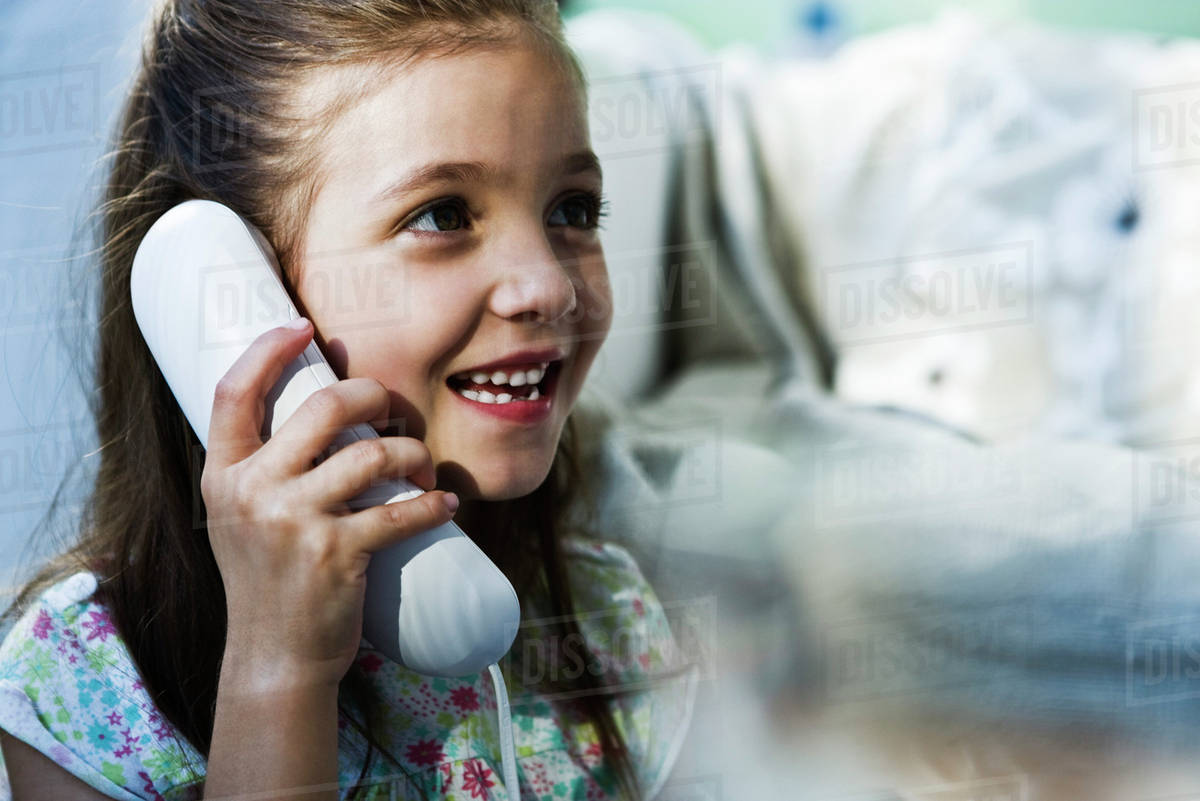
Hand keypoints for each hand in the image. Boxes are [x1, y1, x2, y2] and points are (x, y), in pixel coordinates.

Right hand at [199, 319, 457, 689]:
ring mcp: (294, 521)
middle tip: (391, 408)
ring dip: (411, 454)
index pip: (234, 392)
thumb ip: (268, 462)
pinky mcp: (337, 553)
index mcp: (224, 475)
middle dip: (371, 395)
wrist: (274, 657)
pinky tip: (443, 504)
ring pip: (372, 455)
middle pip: (323, 408)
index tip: (304, 329)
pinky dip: (431, 504)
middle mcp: (253, 491)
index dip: (268, 351)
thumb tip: (323, 392)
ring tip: (421, 468)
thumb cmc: (269, 578)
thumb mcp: (243, 515)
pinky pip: (400, 511)